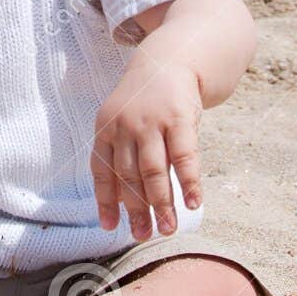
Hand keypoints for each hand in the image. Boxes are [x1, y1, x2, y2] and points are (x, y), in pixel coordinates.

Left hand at [91, 55, 202, 240]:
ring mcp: (152, 121)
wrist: (170, 59)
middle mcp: (125, 126)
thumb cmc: (145, 102)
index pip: (102, 171)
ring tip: (169, 229)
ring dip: (162, 204)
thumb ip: (121, 157)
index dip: (106, 201)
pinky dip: (189, 182)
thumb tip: (120, 204)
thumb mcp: (123, 122)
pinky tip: (194, 203)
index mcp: (106, 128)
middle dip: (137, 210)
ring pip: (154, 171)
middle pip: (128, 176)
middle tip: (144, 236)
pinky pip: (184, 157)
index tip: (110, 228)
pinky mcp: (179, 118)